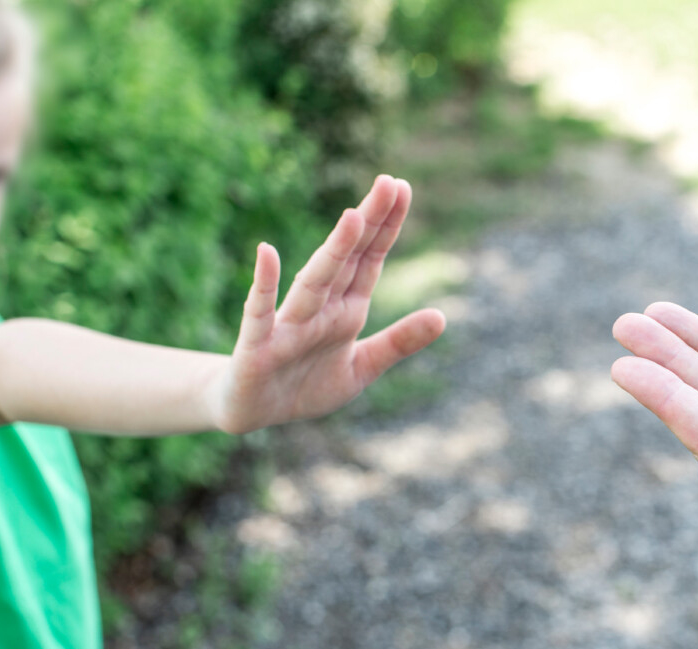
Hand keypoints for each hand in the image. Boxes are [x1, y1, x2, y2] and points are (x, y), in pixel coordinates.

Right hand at [210, 175, 445, 433]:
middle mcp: (319, 309)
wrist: (254, 415)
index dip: (386, 227)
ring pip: (314, 282)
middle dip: (368, 224)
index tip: (402, 188)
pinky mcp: (257, 347)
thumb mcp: (363, 368)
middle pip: (347, 260)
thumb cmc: (307, 386)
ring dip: (333, 251)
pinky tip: (267, 253)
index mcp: (346, 311)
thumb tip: (442, 316)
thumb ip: (399, 342)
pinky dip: (264, 285)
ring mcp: (288, 325)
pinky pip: (260, 313)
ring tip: (353, 217)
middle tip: (388, 183)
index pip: (369, 260)